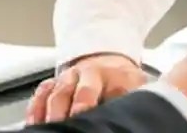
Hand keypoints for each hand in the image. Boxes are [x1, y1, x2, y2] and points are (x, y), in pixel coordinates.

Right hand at [26, 53, 146, 123]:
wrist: (106, 60)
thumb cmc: (124, 83)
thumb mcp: (139, 88)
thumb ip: (140, 101)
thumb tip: (151, 118)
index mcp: (119, 77)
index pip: (117, 91)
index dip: (113, 105)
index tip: (110, 119)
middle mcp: (92, 74)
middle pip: (85, 90)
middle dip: (80, 106)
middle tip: (77, 121)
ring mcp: (71, 77)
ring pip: (59, 92)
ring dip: (54, 111)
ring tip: (53, 128)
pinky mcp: (54, 83)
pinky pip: (41, 93)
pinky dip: (36, 108)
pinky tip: (34, 122)